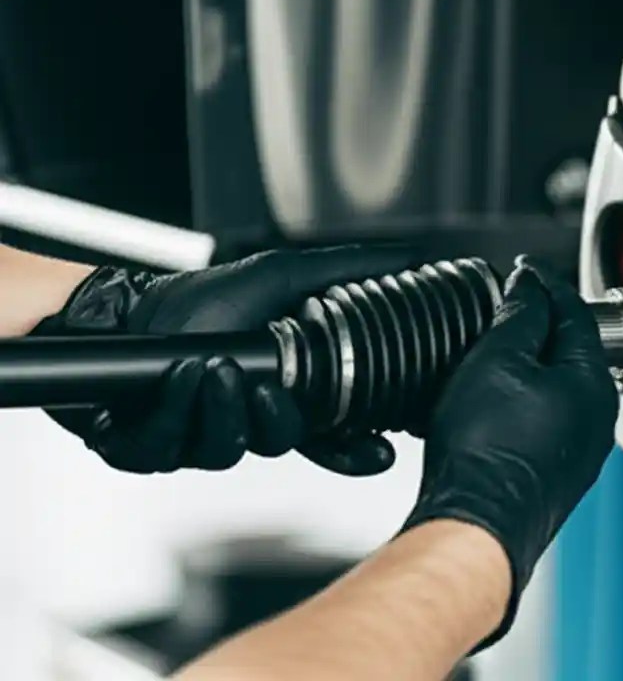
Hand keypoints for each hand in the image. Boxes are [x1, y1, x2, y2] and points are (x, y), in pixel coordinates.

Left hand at [35, 245, 432, 474]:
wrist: (119, 309)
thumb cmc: (196, 299)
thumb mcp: (281, 275)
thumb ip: (348, 272)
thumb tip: (413, 259)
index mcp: (281, 394)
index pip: (331, 436)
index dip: (356, 449)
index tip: (380, 451)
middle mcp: (244, 421)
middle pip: (280, 443)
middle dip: (275, 417)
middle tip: (266, 387)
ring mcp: (197, 439)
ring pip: (224, 452)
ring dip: (219, 410)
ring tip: (212, 369)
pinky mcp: (148, 449)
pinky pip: (165, 450)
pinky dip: (172, 410)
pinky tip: (178, 379)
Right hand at [404, 259, 617, 648]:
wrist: (476, 524)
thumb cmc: (486, 450)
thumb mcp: (497, 360)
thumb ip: (520, 315)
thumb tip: (531, 286)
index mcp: (593, 383)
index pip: (575, 312)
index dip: (544, 284)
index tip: (525, 272)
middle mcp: (596, 419)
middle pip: (569, 352)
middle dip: (538, 328)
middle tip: (506, 309)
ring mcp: (578, 452)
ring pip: (555, 391)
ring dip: (527, 369)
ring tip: (490, 359)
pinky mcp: (554, 476)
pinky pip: (541, 424)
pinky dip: (520, 405)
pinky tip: (489, 409)